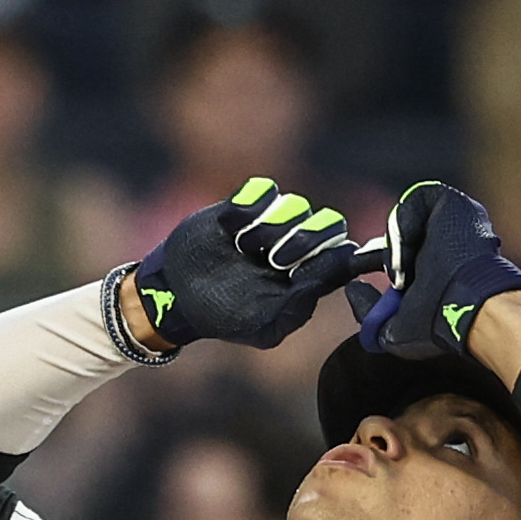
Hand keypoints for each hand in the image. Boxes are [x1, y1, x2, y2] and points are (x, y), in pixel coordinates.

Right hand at [132, 180, 355, 351]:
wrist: (179, 295)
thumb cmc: (225, 317)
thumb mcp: (264, 329)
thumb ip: (297, 310)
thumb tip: (320, 282)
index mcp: (307, 276)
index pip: (341, 258)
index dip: (341, 257)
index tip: (321, 264)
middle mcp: (296, 246)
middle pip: (328, 224)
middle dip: (308, 241)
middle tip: (278, 260)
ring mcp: (272, 221)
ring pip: (295, 206)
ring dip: (272, 227)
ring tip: (243, 248)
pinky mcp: (245, 204)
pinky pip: (263, 190)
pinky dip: (251, 207)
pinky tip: (231, 229)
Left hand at [358, 179, 520, 362]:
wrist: (467, 305)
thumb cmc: (438, 324)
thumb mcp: (391, 329)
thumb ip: (367, 312)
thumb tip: (351, 289)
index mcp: (439, 272)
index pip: (404, 256)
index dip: (383, 260)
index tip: (357, 267)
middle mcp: (448, 245)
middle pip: (405, 235)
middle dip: (389, 252)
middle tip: (379, 269)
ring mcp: (452, 223)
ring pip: (408, 217)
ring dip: (398, 241)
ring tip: (405, 265)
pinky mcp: (453, 204)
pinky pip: (418, 197)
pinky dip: (406, 219)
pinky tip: (412, 242)